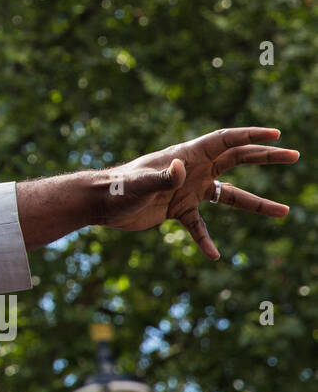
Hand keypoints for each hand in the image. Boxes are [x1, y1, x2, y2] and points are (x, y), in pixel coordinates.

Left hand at [93, 127, 298, 259]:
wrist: (97, 204)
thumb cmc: (115, 188)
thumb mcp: (138, 184)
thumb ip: (160, 178)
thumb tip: (180, 169)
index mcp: (185, 156)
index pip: (225, 141)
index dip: (251, 136)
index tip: (277, 135)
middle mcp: (191, 170)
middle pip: (236, 160)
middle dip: (265, 156)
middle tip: (294, 155)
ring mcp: (187, 191)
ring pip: (229, 195)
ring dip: (256, 203)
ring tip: (285, 212)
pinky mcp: (177, 211)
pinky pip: (199, 226)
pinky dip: (207, 240)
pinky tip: (214, 255)